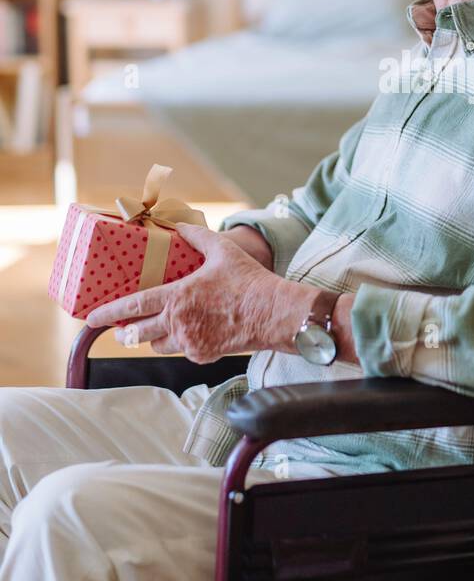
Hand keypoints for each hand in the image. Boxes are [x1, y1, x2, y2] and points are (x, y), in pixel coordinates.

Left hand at [85, 222, 283, 362]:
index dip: (109, 313)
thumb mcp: (222, 251)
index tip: (91, 319)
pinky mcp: (204, 355)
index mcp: (178, 297)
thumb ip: (197, 236)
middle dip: (125, 333)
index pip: (134, 306)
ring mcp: (190, 342)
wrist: (274, 313)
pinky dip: (183, 343)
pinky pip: (184, 351)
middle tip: (119, 330)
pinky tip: (192, 333)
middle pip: (139, 334)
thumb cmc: (249, 281)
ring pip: (159, 345)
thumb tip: (181, 224)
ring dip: (154, 338)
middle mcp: (179, 323)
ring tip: (158, 330)